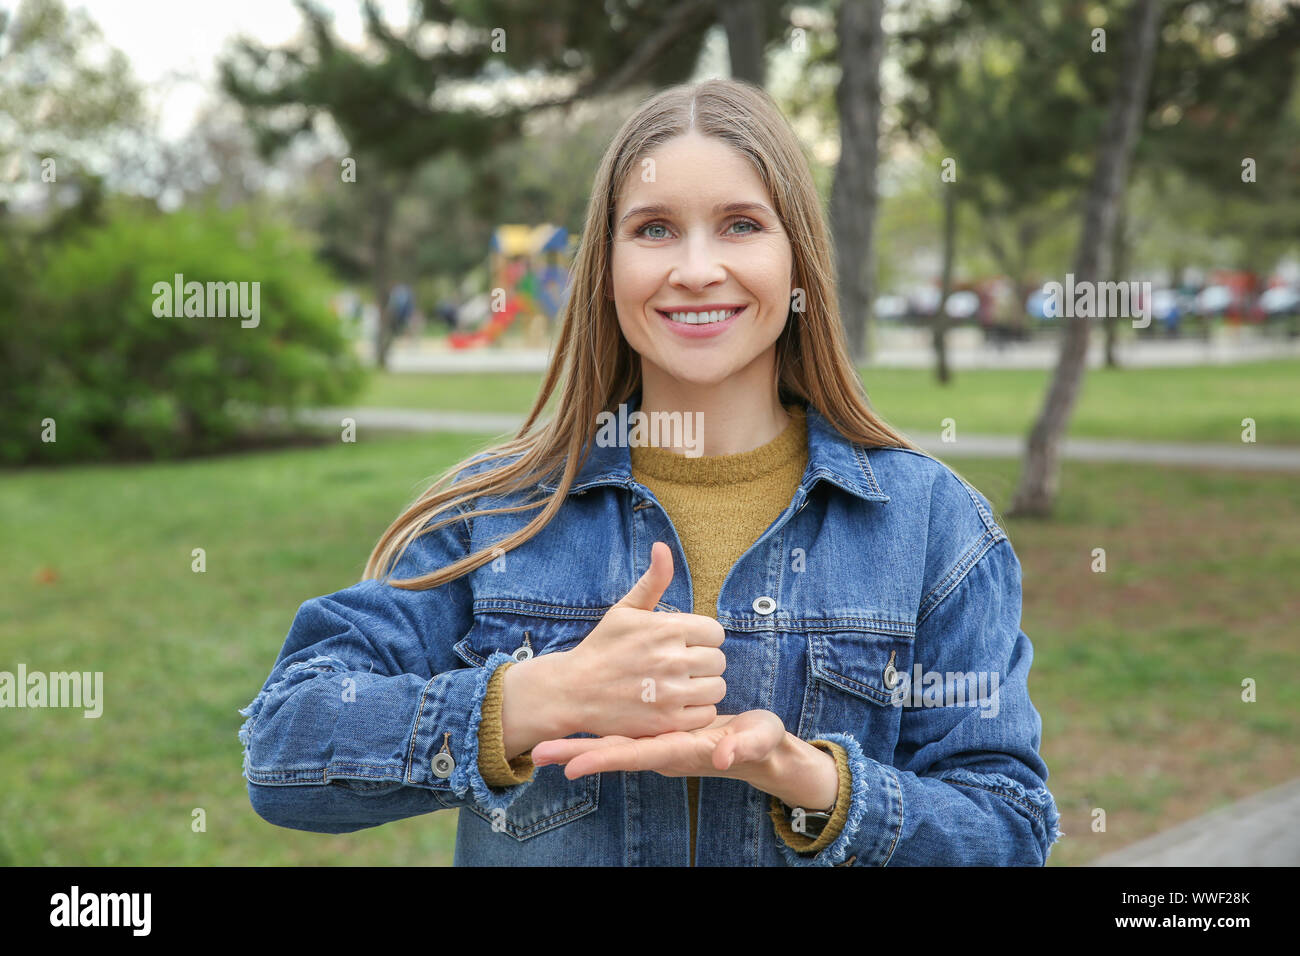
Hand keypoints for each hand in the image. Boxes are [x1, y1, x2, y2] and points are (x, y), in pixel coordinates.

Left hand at [531, 709, 785, 781]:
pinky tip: (576, 727)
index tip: (572, 767)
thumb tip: (723, 755)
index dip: (604, 758)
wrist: (761, 749)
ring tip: (542, 748)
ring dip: (580, 745)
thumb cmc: (761, 744)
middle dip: (577, 754)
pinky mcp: (659, 734)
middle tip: (538, 754)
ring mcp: (658, 743)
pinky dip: (598, 734)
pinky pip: (623, 736)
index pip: (636, 755)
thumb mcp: (758, 741)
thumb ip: (742, 747)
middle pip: (614, 753)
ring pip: (613, 744)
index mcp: (681, 750)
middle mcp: (662, 751)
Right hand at [545, 541, 727, 739]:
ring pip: (717, 688)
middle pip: (719, 661)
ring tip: (682, 686)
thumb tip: (663, 547)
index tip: (685, 645)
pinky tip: (677, 705)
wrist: (572, 691)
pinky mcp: (667, 722)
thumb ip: (652, 580)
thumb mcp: (625, 610)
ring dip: (703, 688)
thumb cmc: (602, 648)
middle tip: (680, 667)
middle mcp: (671, 659)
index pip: (715, 632)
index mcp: (665, 628)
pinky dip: (696, 711)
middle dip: (703, 663)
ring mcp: (670, 693)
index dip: (702, 639)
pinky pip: (706, 714)